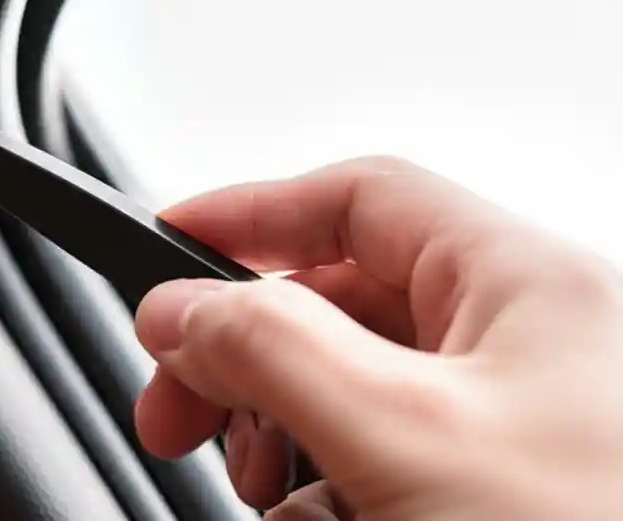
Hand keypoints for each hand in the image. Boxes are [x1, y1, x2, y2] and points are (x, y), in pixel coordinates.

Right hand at [133, 157, 622, 519]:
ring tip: (270, 495)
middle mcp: (525, 345)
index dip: (251, 214)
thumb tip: (179, 308)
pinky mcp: (496, 493)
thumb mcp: (404, 437)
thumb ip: (271, 349)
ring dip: (285, 438)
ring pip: (354, 393)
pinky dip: (332, 494)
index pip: (358, 201)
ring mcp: (514, 426)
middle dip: (249, 355)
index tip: (167, 251)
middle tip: (178, 413)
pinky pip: (384, 461)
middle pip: (340, 303)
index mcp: (525, 285)